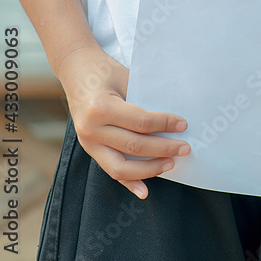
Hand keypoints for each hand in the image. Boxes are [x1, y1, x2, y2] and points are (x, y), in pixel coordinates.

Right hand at [56, 43, 189, 198]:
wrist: (76, 70)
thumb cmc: (104, 71)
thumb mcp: (125, 78)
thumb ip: (143, 100)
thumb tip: (171, 121)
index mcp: (101, 107)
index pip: (140, 122)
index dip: (164, 125)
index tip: (183, 125)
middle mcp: (92, 129)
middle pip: (134, 146)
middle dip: (163, 149)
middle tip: (184, 148)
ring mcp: (88, 142)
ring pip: (120, 167)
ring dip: (149, 169)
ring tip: (170, 164)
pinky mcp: (89, 149)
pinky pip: (110, 170)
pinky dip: (128, 182)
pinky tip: (144, 191)